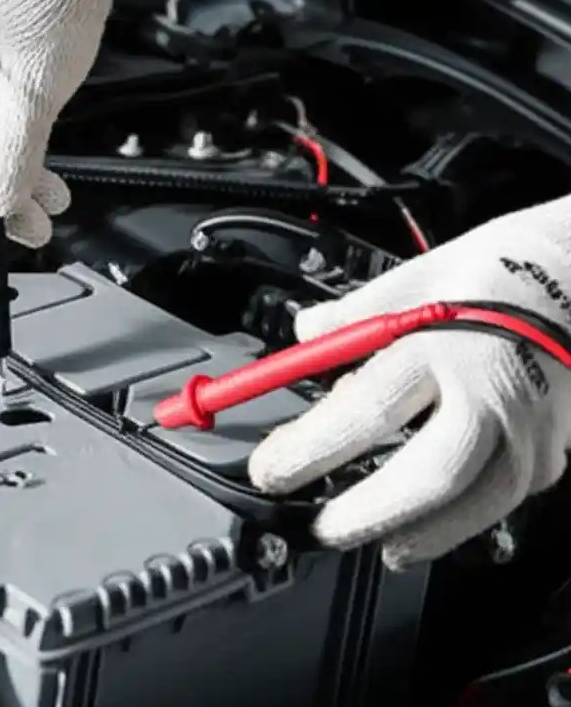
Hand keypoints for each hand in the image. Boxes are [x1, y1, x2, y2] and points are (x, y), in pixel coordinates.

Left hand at [249, 194, 570, 568]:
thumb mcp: (422, 272)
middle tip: (321, 526)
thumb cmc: (507, 266)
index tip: (270, 470)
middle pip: (430, 473)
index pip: (364, 408)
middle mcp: (494, 389)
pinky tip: (431, 528)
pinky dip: (464, 521)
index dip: (309, 448)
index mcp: (445, 342)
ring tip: (379, 546)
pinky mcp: (556, 449)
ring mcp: (534, 426)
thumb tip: (304, 335)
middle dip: (368, 511)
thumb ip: (356, 311)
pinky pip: (506, 498)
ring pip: (480, 501)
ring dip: (423, 532)